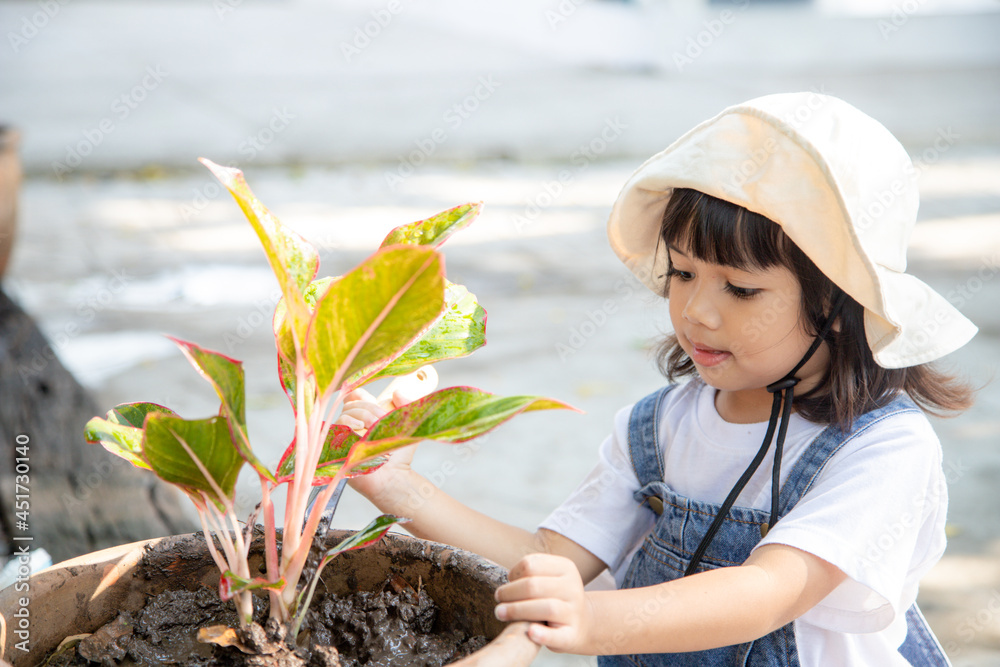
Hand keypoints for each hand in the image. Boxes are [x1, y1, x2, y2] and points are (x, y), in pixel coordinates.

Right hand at [343, 368, 437, 507]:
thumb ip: (408, 404)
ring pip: (344, 416)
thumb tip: (397, 392)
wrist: (394, 477)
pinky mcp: (336, 450)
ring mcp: (342, 437)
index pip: (354, 397)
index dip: (362, 396)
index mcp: (364, 416)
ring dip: (362, 418)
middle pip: (351, 405)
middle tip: (382, 420)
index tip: (377, 403)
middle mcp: (351, 425)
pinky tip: (360, 433)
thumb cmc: (399, 454)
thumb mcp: (408, 425)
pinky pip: (335, 432)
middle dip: (368, 409)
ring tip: (374, 429)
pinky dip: (348, 428)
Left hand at [494, 554, 593, 653]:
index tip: (509, 582)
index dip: (514, 573)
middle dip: (510, 592)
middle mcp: (572, 587)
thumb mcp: (550, 578)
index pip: (531, 564)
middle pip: (533, 586)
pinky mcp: (572, 635)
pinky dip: (542, 634)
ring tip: (501, 613)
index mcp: (566, 568)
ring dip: (517, 610)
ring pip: (545, 607)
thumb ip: (531, 575)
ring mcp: (574, 612)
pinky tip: (530, 632)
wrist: (583, 623)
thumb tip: (506, 584)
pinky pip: (556, 635)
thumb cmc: (557, 598)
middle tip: (498, 598)